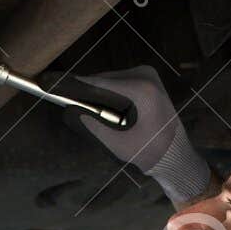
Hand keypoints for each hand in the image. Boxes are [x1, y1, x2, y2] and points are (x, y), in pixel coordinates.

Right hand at [74, 66, 210, 205]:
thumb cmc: (149, 152)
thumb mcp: (118, 143)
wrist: (175, 154)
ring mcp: (148, 75)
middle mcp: (146, 76)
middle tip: (66, 99)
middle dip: (87, 90)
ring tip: (81, 103)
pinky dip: (109, 91)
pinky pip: (120, 82)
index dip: (77, 84)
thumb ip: (94, 125)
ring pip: (111, 79)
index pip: (101, 83)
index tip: (55, 84)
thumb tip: (71, 110)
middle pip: (105, 79)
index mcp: (141, 90)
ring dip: (98, 91)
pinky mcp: (148, 79)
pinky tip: (100, 104)